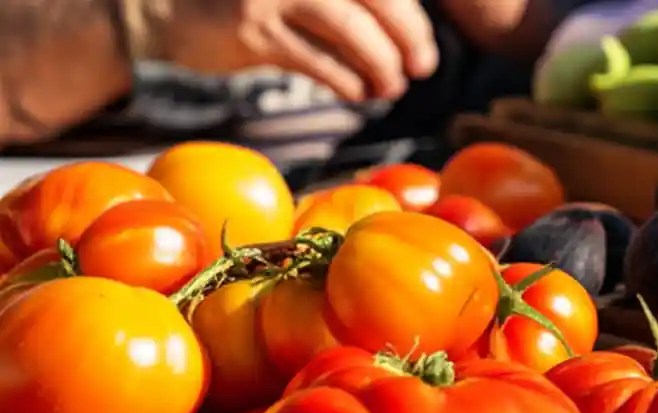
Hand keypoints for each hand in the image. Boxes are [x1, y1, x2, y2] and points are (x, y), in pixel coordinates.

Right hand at [151, 0, 438, 101]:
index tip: (422, 45)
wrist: (169, 9)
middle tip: (421, 68)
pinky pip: (318, 61)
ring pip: (349, 30)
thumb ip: (347, 0)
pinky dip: (347, 81)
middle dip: (408, 36)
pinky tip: (358, 92)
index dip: (410, 14)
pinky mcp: (252, 32)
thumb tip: (410, 31)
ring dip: (380, 65)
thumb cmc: (251, 0)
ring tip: (390, 87)